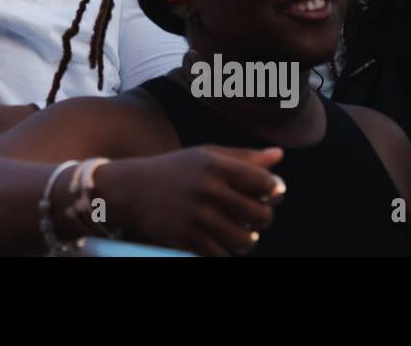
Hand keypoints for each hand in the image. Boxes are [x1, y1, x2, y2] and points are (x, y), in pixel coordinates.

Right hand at [108, 146, 283, 255]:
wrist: (131, 190)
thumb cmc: (176, 169)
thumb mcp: (206, 155)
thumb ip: (243, 157)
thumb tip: (280, 155)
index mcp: (215, 164)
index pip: (266, 183)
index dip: (274, 190)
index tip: (268, 194)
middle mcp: (208, 189)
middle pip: (261, 215)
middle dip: (262, 217)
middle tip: (250, 215)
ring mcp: (198, 216)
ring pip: (246, 239)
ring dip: (246, 238)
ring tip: (238, 231)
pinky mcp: (188, 238)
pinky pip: (223, 254)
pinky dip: (225, 251)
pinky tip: (219, 240)